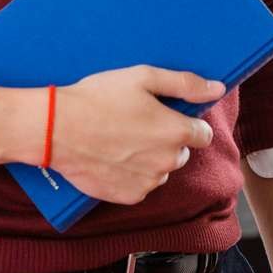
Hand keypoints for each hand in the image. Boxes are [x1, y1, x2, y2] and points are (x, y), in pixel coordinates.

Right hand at [55, 67, 223, 203]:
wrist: (57, 128)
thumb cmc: (98, 98)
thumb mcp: (142, 77)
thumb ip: (184, 84)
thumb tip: (216, 89)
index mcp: (175, 131)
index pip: (203, 134)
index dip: (186, 122)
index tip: (166, 114)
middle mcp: (168, 161)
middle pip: (180, 152)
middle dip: (166, 139)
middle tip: (136, 121)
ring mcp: (149, 182)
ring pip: (160, 169)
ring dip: (149, 157)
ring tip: (120, 137)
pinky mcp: (129, 195)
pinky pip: (141, 184)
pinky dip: (132, 173)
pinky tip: (112, 155)